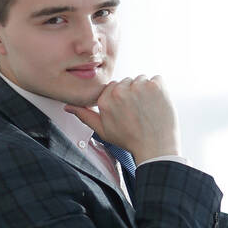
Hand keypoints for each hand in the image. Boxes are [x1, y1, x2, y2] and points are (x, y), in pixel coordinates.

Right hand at [64, 74, 181, 162]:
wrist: (156, 148)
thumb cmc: (130, 141)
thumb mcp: (103, 130)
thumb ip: (85, 116)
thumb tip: (68, 107)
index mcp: (105, 100)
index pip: (114, 87)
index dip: (123, 99)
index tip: (129, 111)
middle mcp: (120, 91)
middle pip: (127, 82)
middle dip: (133, 93)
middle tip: (139, 113)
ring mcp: (139, 87)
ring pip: (142, 79)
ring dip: (146, 91)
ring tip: (148, 110)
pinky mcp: (155, 85)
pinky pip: (157, 79)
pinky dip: (160, 90)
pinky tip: (158, 104)